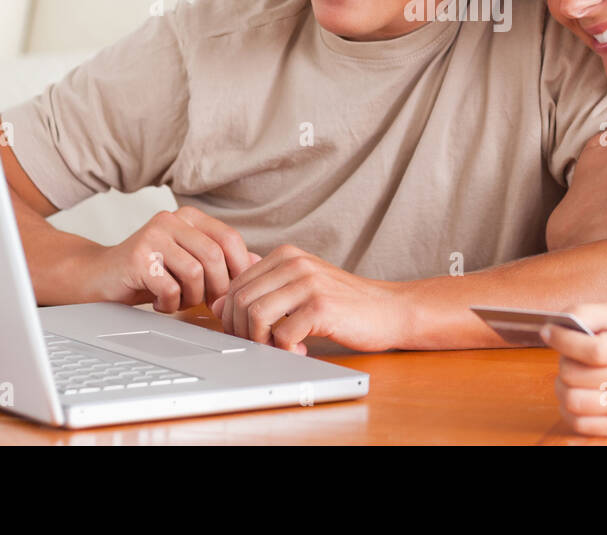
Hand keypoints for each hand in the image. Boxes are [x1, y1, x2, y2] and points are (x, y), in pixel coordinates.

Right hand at [82, 205, 258, 312]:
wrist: (99, 277)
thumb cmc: (150, 272)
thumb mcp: (190, 261)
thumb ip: (222, 258)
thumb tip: (257, 263)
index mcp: (189, 217)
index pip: (230, 238)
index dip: (238, 269)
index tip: (234, 291)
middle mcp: (171, 220)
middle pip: (216, 256)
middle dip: (218, 288)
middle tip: (209, 303)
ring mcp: (152, 237)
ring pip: (195, 273)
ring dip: (192, 297)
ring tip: (180, 300)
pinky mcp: (137, 259)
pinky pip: (171, 288)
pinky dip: (171, 303)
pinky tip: (161, 302)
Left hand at [210, 244, 408, 353]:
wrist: (389, 309)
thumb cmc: (344, 302)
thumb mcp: (301, 286)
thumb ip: (264, 289)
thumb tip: (217, 304)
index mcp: (285, 255)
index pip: (235, 285)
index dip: (232, 315)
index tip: (249, 333)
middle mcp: (295, 263)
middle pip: (240, 301)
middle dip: (242, 330)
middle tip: (261, 345)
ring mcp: (309, 283)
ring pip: (256, 316)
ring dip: (261, 341)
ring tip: (279, 348)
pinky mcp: (321, 307)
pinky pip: (282, 335)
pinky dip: (285, 350)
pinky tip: (300, 350)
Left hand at [540, 302, 606, 435]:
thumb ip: (588, 313)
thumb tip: (554, 326)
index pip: (594, 350)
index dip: (564, 341)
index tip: (548, 332)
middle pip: (576, 375)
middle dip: (563, 361)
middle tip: (568, 355)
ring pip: (574, 401)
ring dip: (561, 386)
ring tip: (570, 376)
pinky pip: (581, 424)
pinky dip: (568, 408)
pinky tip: (576, 393)